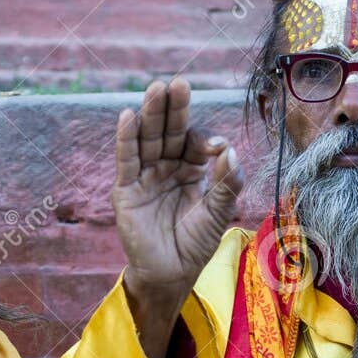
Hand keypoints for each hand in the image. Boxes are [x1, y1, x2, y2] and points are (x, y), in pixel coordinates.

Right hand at [115, 77, 243, 303]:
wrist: (171, 274)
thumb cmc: (194, 244)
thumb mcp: (217, 213)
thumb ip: (227, 183)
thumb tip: (231, 149)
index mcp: (190, 170)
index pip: (193, 142)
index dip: (203, 139)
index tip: (215, 148)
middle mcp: (166, 167)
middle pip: (168, 132)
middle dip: (173, 109)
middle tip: (178, 83)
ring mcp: (145, 177)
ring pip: (147, 140)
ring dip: (151, 115)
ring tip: (156, 90)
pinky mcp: (127, 190)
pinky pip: (126, 160)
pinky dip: (126, 139)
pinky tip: (128, 116)